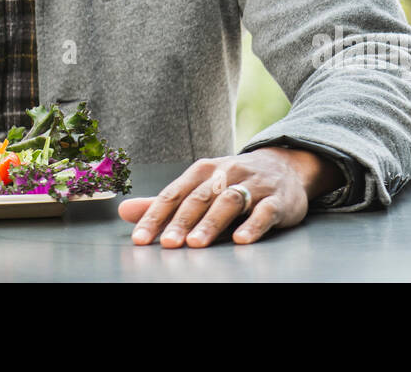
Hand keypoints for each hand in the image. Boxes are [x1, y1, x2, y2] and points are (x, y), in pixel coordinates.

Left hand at [118, 147, 341, 247]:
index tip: (140, 239)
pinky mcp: (278, 200)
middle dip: (181, 221)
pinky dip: (252, 225)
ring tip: (196, 243)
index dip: (156, 216)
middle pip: (199, 198)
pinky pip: (264, 212)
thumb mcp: (200, 185)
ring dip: (211, 222)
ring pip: (229, 202)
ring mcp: (253, 185)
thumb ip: (165, 202)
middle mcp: (226, 172)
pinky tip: (240, 240)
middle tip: (167, 243)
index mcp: (203, 170)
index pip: (174, 194)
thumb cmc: (234, 179)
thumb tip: (124, 212)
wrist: (286, 166)